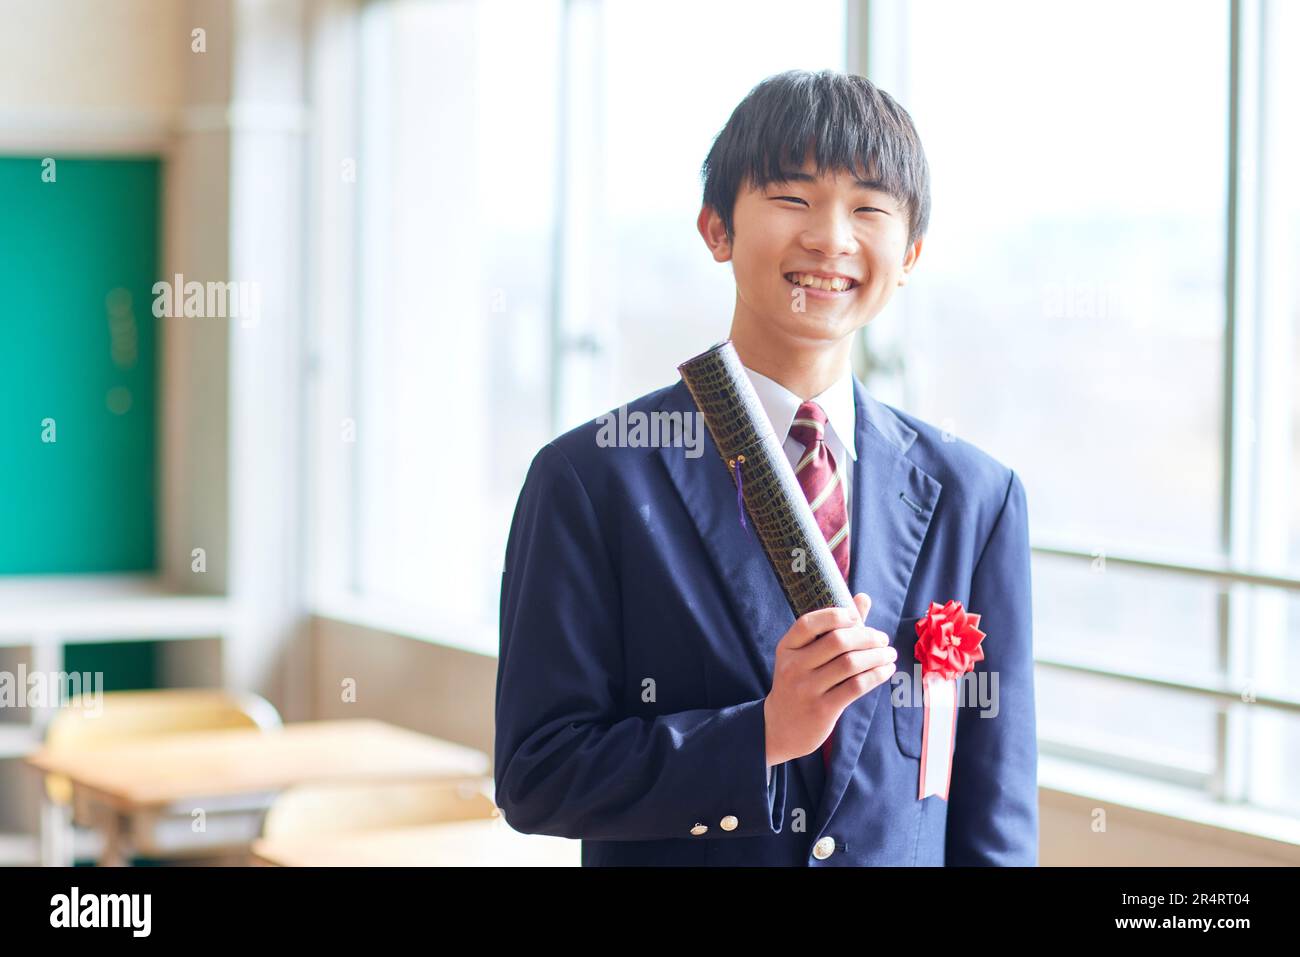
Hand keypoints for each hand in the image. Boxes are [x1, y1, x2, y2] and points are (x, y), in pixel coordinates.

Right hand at [763, 593, 896, 766]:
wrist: (781, 728)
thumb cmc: (800, 684)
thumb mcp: (805, 656)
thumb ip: (834, 627)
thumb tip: (863, 598)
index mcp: (786, 648)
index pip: (808, 623)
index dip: (835, 615)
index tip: (856, 617)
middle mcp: (793, 667)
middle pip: (837, 641)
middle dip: (867, 637)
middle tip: (883, 639)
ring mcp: (807, 689)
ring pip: (850, 664)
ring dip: (877, 656)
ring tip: (889, 654)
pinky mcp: (823, 709)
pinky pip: (856, 686)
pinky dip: (876, 675)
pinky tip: (886, 670)